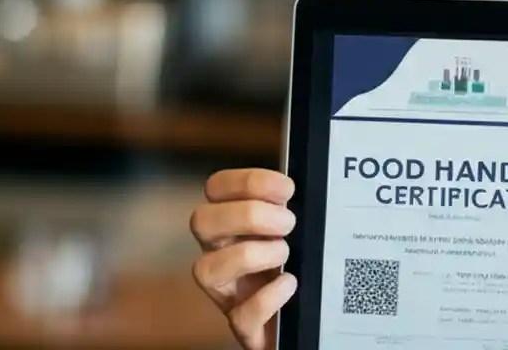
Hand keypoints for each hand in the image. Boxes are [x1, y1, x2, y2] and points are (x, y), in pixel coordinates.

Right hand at [191, 168, 297, 349]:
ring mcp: (226, 292)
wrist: (302, 319)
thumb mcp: (293, 229)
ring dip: (252, 254)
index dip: (248, 181)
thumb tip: (305, 185)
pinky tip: (289, 284)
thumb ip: (287, 209)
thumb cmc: (296, 264)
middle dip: (248, 215)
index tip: (286, 189)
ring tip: (285, 254)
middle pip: (201, 221)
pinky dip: (268, 297)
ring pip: (206, 269)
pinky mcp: (244, 327)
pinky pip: (241, 315)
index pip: (216, 187)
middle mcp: (218, 253)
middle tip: (287, 223)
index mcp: (230, 223)